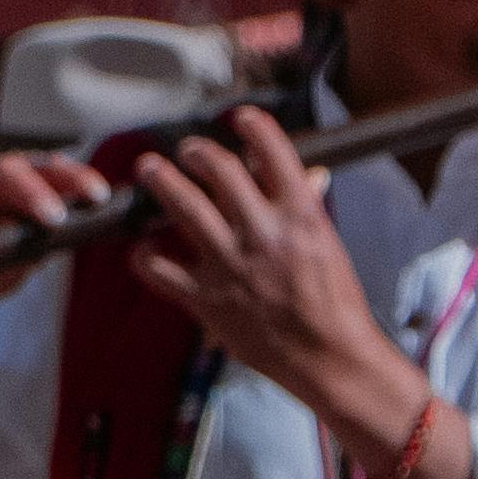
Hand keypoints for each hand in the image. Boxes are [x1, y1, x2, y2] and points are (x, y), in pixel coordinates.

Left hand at [131, 109, 476, 478]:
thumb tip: (305, 174)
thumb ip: (306, 208)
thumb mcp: (328, 245)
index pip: (273, 150)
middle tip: (185, 152)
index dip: (252, 126)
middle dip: (196, 152)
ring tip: (150, 170)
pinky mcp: (206, 299)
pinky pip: (158, 267)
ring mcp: (231, 265)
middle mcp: (263, 233)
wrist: (332, 360)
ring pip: (182, 206)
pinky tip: (141, 246)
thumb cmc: (336, 303)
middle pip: (218, 170)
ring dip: (161, 181)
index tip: (240, 118)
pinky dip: (143, 253)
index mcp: (302, 215)